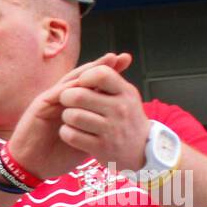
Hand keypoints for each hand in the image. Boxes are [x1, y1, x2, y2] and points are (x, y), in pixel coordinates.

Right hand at [8, 53, 131, 179]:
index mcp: (75, 107)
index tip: (126, 64)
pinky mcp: (40, 106)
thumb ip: (97, 128)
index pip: (93, 87)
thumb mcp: (85, 142)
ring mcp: (51, 101)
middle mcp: (63, 100)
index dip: (109, 75)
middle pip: (84, 78)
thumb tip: (119, 123)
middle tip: (119, 58)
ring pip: (71, 81)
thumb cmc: (57, 156)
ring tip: (106, 62)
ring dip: (88, 71)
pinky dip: (70, 86)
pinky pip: (57, 92)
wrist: (32, 167)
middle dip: (101, 67)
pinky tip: (84, 80)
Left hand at [56, 55, 149, 169]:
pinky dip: (66, 132)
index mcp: (125, 92)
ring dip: (66, 116)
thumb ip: (112, 78)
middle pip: (79, 96)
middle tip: (66, 100)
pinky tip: (70, 131)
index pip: (99, 74)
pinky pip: (71, 135)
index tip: (80, 84)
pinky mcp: (100, 148)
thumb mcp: (126, 95)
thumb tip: (108, 57)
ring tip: (70, 117)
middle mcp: (120, 109)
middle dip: (66, 97)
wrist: (140, 150)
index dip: (83, 77)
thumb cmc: (126, 117)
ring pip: (73, 116)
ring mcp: (110, 130)